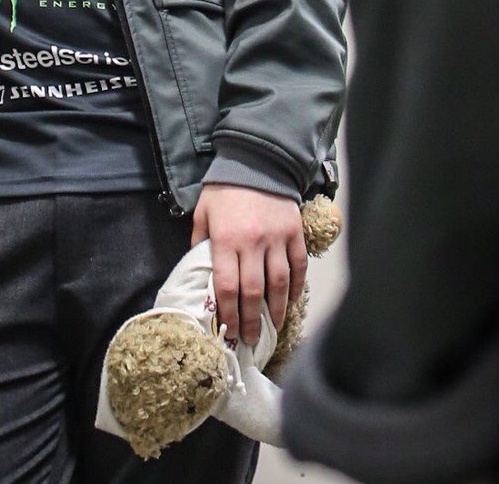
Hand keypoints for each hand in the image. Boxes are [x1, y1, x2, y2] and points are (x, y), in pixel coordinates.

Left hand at [191, 184, 305, 345]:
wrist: (256, 159)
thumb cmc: (225, 188)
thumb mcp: (203, 212)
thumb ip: (200, 242)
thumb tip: (199, 272)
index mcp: (225, 240)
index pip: (226, 287)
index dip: (228, 313)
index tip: (229, 330)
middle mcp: (252, 243)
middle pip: (253, 292)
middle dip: (251, 320)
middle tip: (250, 339)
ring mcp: (276, 238)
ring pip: (279, 283)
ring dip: (276, 310)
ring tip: (272, 327)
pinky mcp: (294, 232)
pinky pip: (299, 265)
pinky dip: (297, 286)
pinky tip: (292, 301)